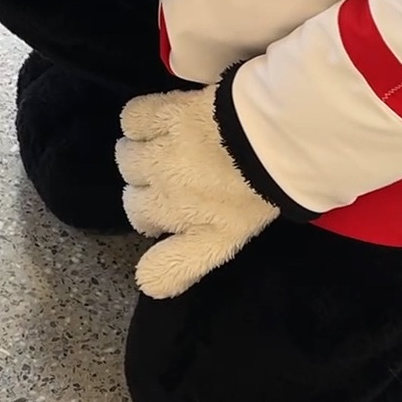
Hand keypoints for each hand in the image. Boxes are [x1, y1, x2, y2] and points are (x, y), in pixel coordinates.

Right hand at [116, 86, 277, 296]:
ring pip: (127, 159)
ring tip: (167, 146)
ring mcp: (161, 160)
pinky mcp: (162, 118)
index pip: (157, 270)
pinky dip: (140, 120)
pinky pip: (131, 120)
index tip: (159, 238)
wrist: (274, 137)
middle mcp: (169, 202)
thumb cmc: (271, 184)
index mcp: (200, 239)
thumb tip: (148, 283)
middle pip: (133, 203)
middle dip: (148, 194)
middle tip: (174, 178)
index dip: (154, 261)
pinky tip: (160, 120)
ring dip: (141, 155)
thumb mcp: (238, 232)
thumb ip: (191, 258)